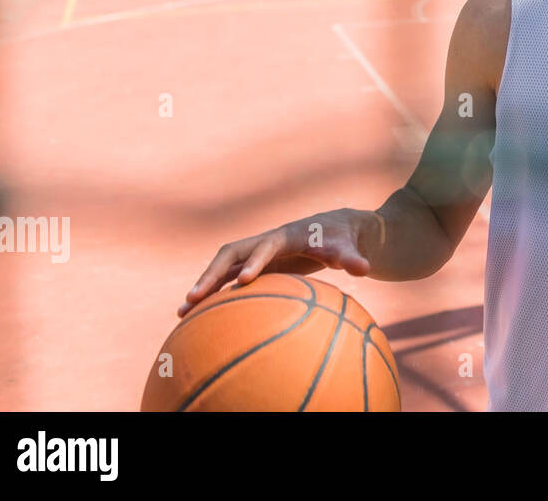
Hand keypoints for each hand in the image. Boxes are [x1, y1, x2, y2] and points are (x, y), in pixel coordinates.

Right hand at [178, 208, 383, 317]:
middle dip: (212, 274)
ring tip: (182, 314)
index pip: (266, 246)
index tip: (244, 281)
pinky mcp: (256, 266)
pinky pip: (228, 279)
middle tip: (194, 298)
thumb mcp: (349, 247)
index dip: (256, 262)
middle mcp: (265, 242)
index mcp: (286, 235)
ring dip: (204, 286)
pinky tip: (197, 317)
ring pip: (224, 268)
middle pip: (231, 254)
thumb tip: (365, 268)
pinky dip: (213, 294)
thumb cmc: (342, 238)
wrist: (335, 230)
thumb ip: (353, 257)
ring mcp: (257, 253)